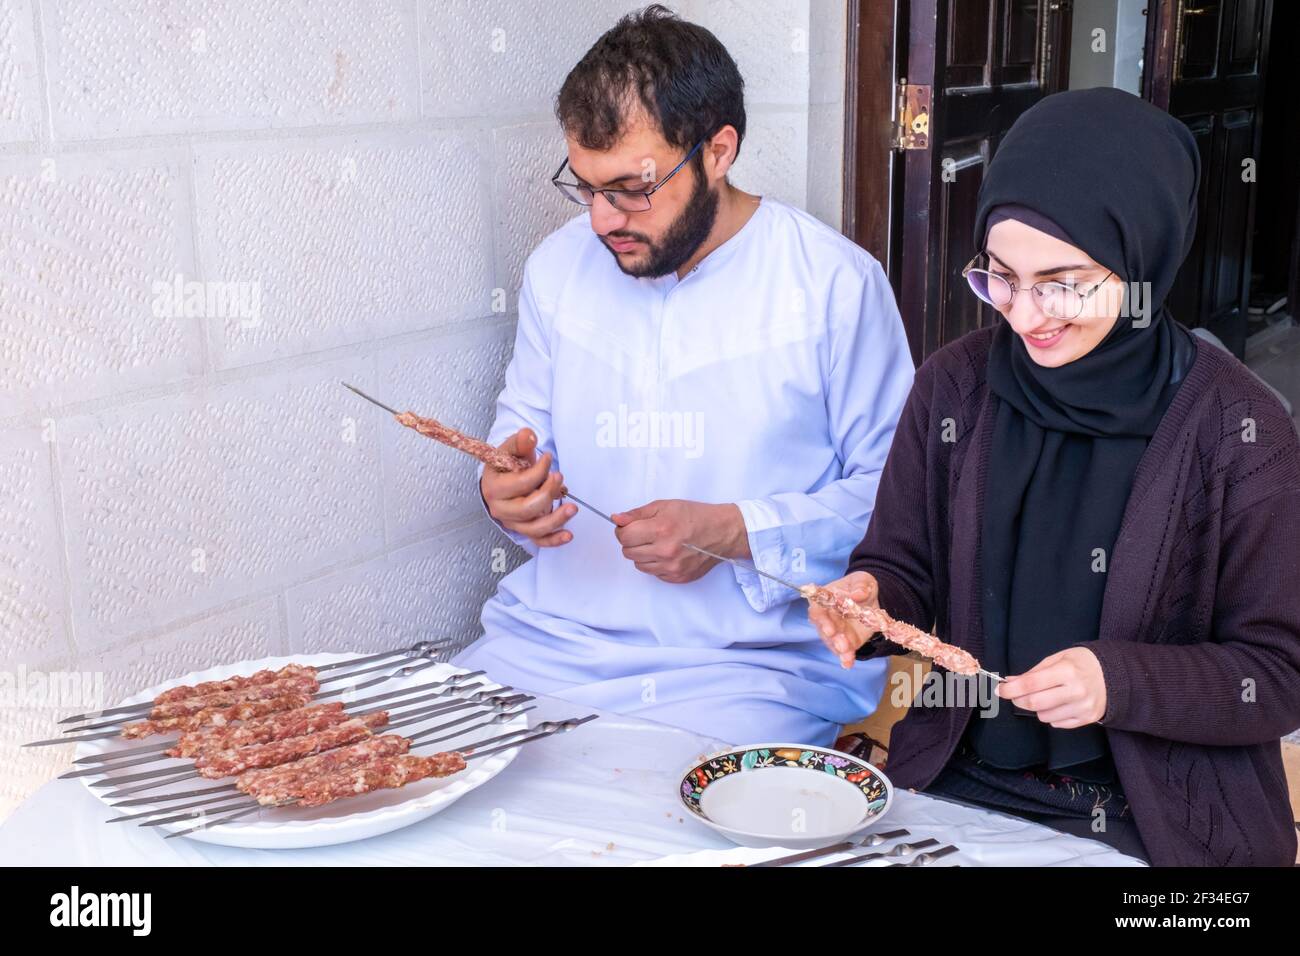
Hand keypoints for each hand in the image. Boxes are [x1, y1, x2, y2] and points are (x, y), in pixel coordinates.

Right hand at [480, 428, 575, 547]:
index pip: (519, 484)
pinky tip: (568, 535)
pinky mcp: (524, 530)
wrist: (503, 479)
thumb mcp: (511, 450)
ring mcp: (513, 522)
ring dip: (556, 519)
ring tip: (572, 507)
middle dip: (547, 493)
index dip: (538, 471)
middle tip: (560, 477)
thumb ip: (519, 442)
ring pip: (534, 528)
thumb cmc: (507, 465)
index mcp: (494, 488)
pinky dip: (554, 540)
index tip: (548, 458)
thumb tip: (528, 436)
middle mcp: (500, 509)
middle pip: (526, 509)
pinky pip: (539, 540)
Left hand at [610, 499, 747, 583]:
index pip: (624, 537)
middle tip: (646, 533)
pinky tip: (668, 553)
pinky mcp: (677, 578)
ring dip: (643, 554)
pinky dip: (656, 564)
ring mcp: (671, 567)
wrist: (722, 532)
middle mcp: (665, 551)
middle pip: (628, 552)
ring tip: (658, 543)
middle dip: (632, 542)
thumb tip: (616, 519)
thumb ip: (637, 514)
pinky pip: (653, 573)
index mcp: (660, 529)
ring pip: (639, 565)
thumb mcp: (665, 506)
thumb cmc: (695, 516)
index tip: (630, 527)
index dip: (623, 530)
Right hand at [806, 571, 879, 668]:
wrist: (873, 599)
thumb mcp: (863, 581)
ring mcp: (835, 631)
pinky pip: (844, 651)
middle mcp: (826, 617)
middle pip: (823, 628)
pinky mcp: (846, 641)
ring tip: (847, 655)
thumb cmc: (861, 586)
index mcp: (825, 599)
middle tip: (841, 644)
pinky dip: (846, 658)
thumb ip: (860, 586)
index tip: (829, 628)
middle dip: (832, 637)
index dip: (821, 619)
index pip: (817, 609)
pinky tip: (848, 664)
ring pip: (832, 642)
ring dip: (839, 649)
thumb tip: (857, 594)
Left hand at [997, 648, 1106, 727]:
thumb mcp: (1058, 658)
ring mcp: (1082, 707)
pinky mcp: (1087, 719)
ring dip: (1038, 708)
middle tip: (1015, 695)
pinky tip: (1059, 704)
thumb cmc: (1081, 663)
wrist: (1114, 675)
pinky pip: (1057, 724)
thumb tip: (1010, 682)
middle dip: (1019, 700)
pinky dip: (1052, 715)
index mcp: (1067, 671)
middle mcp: (1076, 691)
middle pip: (1034, 703)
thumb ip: (1033, 672)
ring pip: (1044, 716)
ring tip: (1047, 696)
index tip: (1000, 690)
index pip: (1031, 684)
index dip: (1011, 689)